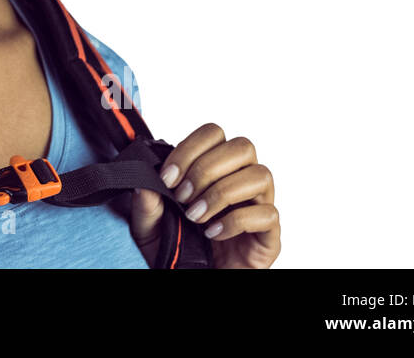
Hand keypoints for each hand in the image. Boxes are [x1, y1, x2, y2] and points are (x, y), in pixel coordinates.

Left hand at [130, 122, 279, 268]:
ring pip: (261, 174)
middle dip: (206, 169)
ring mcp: (258, 206)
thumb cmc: (176, 250)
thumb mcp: (149, 227)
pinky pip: (268, 214)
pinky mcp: (269, 235)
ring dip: (222, 193)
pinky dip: (236, 221)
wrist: (191, 280)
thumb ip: (146, 203)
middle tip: (183, 197)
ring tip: (196, 216)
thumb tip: (144, 181)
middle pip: (242, 146)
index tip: (168, 178)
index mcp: (215, 169)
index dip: (189, 149)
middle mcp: (241, 182)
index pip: (214, 134)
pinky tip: (213, 233)